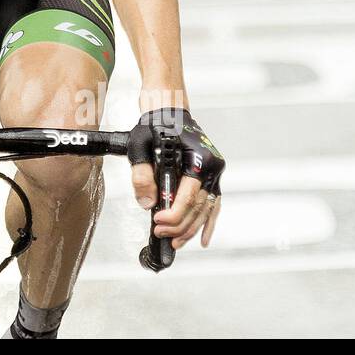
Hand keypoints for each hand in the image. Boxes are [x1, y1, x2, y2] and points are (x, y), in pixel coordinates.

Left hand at [127, 108, 224, 249]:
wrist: (169, 112)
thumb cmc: (155, 126)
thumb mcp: (140, 145)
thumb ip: (141, 174)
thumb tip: (147, 204)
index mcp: (198, 158)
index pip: (189, 196)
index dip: (174, 214)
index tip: (158, 222)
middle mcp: (211, 167)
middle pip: (199, 207)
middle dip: (180, 225)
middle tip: (162, 234)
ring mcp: (214, 173)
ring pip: (206, 209)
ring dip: (191, 229)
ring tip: (176, 243)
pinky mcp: (210, 177)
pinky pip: (212, 205)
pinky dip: (207, 223)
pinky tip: (202, 239)